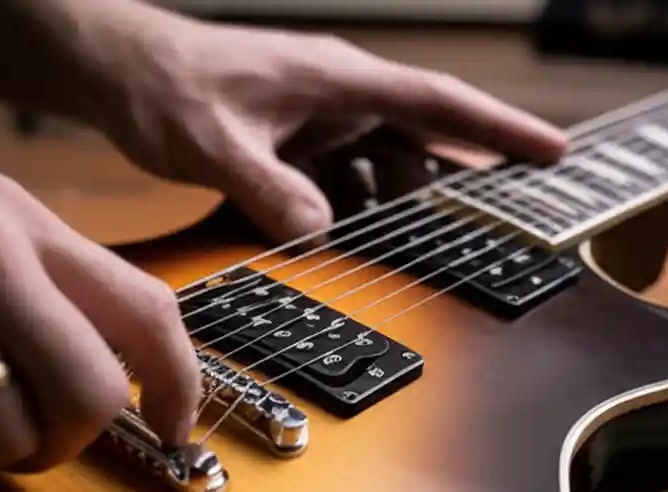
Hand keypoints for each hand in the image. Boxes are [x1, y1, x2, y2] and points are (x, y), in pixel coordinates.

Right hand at [0, 103, 199, 491]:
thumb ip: (38, 267)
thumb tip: (110, 351)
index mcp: (21, 221)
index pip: (146, 307)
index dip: (182, 382)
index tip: (179, 425)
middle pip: (95, 392)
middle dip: (76, 438)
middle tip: (40, 436)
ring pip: (19, 436)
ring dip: (3, 458)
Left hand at [88, 8, 567, 241]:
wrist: (114, 69)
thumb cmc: (163, 86)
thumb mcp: (214, 144)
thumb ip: (269, 190)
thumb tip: (320, 232)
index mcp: (336, 81)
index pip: (438, 101)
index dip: (500, 128)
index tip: (553, 152)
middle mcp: (339, 95)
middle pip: (423, 139)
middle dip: (458, 180)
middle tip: (494, 226)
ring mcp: (319, 117)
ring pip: (385, 163)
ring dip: (398, 204)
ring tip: (417, 246)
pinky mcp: (296, 139)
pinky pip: (345, 176)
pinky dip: (354, 207)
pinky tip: (348, 237)